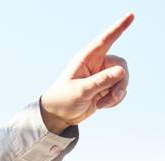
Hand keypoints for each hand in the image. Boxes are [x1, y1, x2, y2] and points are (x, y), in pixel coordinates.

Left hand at [39, 12, 131, 132]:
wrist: (58, 117)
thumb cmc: (63, 100)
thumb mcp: (80, 91)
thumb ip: (100, 81)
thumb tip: (122, 71)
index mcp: (86, 59)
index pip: (105, 40)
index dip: (119, 27)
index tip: (131, 15)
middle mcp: (97, 64)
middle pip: (120, 66)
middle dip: (120, 82)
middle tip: (113, 97)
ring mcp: (102, 76)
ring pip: (123, 79)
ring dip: (117, 94)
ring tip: (101, 104)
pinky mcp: (106, 88)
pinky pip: (121, 90)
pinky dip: (115, 100)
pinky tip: (102, 105)